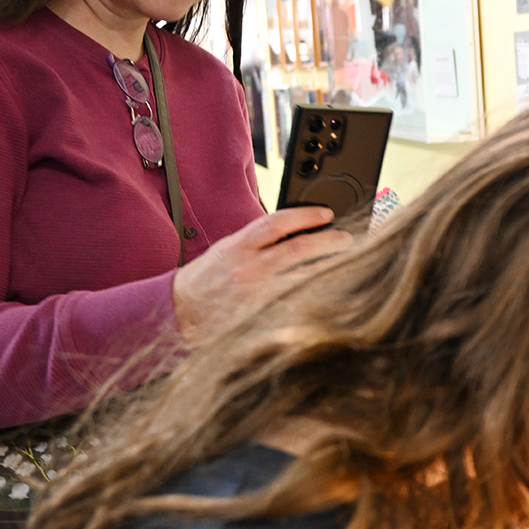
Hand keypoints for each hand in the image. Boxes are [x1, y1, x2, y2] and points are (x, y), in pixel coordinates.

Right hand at [171, 206, 352, 342]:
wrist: (181, 312)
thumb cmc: (206, 278)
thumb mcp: (228, 249)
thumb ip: (258, 241)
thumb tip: (294, 231)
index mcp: (238, 247)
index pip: (277, 223)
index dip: (305, 216)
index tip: (326, 214)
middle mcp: (250, 269)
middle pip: (298, 250)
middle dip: (328, 242)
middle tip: (347, 238)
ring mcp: (258, 294)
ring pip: (304, 277)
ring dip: (328, 267)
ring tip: (345, 261)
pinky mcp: (264, 315)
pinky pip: (296, 301)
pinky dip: (314, 293)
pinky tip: (329, 288)